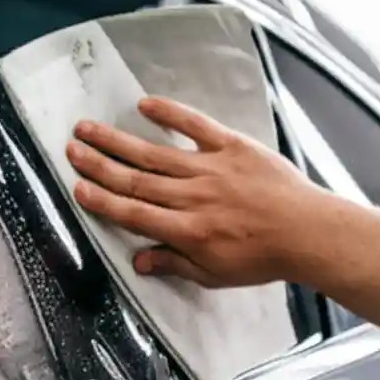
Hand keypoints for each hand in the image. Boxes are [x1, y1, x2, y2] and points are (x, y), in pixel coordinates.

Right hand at [66, 96, 354, 287]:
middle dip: (99, 165)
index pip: (134, 213)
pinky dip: (171, 113)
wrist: (309, 233)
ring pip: (155, 153)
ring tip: (90, 129)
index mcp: (188, 231)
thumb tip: (139, 261)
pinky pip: (196, 126)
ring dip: (119, 140)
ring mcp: (211, 169)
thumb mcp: (216, 274)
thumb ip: (175, 264)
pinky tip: (144, 104)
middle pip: (135, 179)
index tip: (77, 188)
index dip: (102, 201)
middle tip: (71, 151)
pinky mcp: (233, 147)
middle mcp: (193, 197)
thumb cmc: (264, 258)